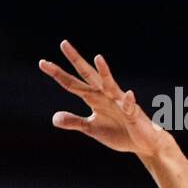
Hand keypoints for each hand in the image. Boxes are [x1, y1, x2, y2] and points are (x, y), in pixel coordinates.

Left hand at [39, 40, 170, 158]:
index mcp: (94, 99)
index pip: (73, 84)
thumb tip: (54, 118)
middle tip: (63, 43)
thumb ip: (75, 121)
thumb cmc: (120, 133)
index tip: (42, 62)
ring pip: (110, 85)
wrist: (144, 144)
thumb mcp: (92, 129)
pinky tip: (129, 95)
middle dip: (76, 60)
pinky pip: (131, 106)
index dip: (58, 74)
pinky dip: (129, 101)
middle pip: (88, 75)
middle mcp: (106, 96)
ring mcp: (121, 103)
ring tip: (98, 58)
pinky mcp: (134, 114)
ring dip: (105, 73)